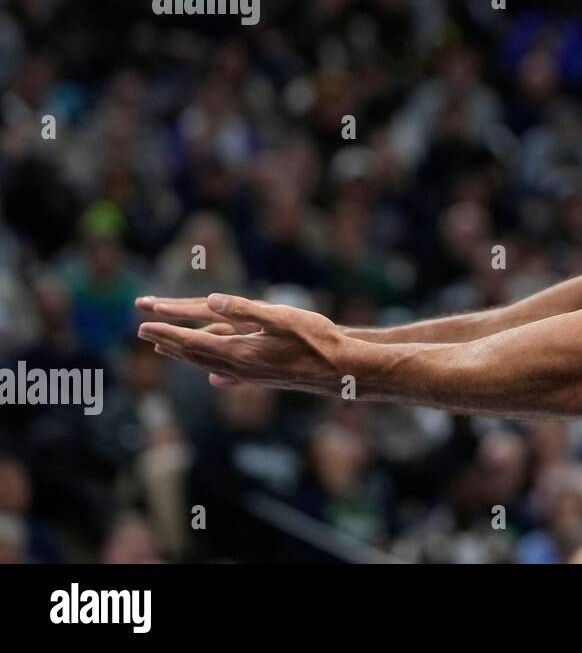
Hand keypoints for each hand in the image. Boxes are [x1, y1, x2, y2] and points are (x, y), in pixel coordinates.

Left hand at [137, 294, 350, 394]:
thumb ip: (245, 310)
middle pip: (194, 353)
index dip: (166, 329)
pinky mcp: (263, 378)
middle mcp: (239, 366)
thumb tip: (212, 300)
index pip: (192, 339)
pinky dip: (211, 368)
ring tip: (167, 349)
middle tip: (142, 331)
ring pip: (208, 364)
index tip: (143, 322)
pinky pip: (227, 373)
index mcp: (239, 350)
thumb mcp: (282, 317)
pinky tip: (215, 377)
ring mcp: (251, 375)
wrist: (341, 371)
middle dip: (167, 340)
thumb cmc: (316, 340)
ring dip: (185, 354)